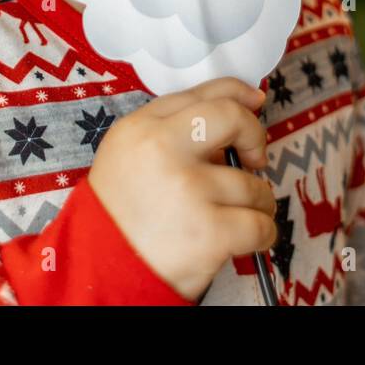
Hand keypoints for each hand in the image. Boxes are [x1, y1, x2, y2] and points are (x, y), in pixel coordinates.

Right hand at [86, 76, 276, 300]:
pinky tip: (250, 239)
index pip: (202, 92)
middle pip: (233, 118)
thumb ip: (174, 131)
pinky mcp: (208, 232)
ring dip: (256, 201)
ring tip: (237, 215)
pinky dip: (263, 233)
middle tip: (255, 159)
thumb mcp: (129, 156)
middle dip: (255, 136)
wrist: (100, 272)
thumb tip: (239, 115)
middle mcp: (162, 150)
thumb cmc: (119, 216)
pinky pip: (260, 224)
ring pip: (252, 183)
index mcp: (140, 127)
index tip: (254, 101)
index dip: (237, 93)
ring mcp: (187, 190)